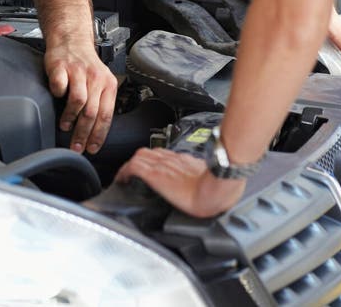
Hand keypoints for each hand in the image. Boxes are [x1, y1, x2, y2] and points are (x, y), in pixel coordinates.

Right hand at [44, 40, 118, 153]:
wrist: (72, 40)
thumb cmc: (85, 66)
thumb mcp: (100, 82)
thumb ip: (100, 102)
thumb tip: (95, 133)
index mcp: (108, 83)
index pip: (106, 115)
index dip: (99, 135)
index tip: (92, 148)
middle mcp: (96, 77)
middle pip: (92, 112)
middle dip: (83, 134)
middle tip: (76, 146)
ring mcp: (78, 71)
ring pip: (78, 101)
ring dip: (70, 118)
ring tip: (65, 126)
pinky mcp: (61, 67)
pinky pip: (59, 86)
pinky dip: (57, 94)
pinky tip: (56, 98)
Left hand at [116, 148, 245, 217]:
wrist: (217, 188)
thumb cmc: (218, 187)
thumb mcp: (209, 180)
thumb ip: (204, 178)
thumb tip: (208, 187)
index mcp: (185, 161)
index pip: (164, 154)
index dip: (153, 159)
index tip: (148, 168)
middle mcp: (173, 160)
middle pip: (150, 152)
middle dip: (140, 161)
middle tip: (133, 173)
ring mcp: (164, 166)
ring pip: (140, 157)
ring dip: (132, 165)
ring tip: (126, 176)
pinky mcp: (156, 175)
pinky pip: (134, 167)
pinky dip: (125, 172)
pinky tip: (122, 180)